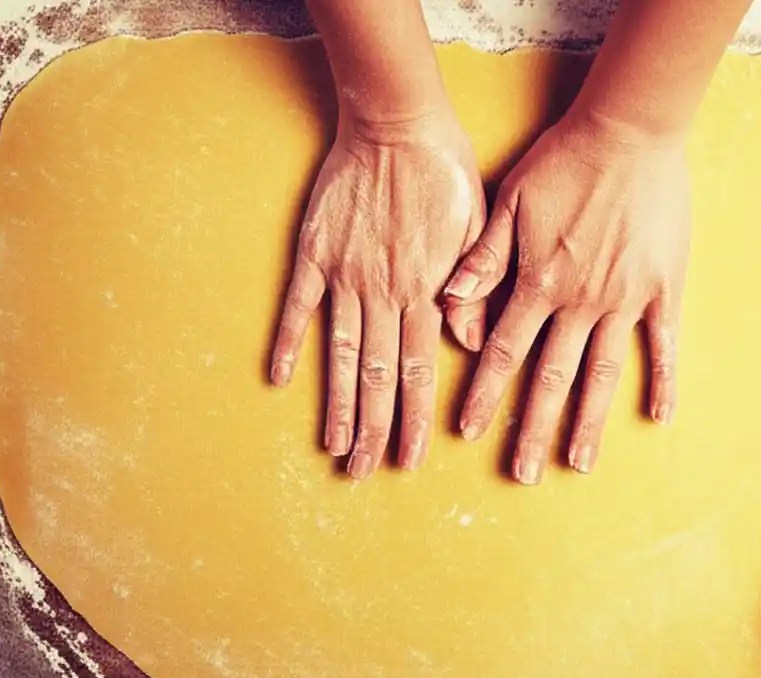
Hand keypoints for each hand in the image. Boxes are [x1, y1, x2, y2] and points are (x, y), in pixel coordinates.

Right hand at [271, 111, 483, 477]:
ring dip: (336, 402)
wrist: (398, 122)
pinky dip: (290, 342)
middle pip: (377, 374)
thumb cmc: (446, 171)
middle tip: (362, 471)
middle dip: (373, 428)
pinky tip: (281, 378)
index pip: (420, 370)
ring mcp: (346, 274)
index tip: (408, 459)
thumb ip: (474, 288)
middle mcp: (385, 290)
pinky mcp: (315, 252)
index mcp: (427, 289)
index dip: (414, 418)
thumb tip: (471, 341)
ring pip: (341, 352)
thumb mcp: (479, 228)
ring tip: (333, 445)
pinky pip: (299, 306)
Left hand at [443, 112, 689, 484]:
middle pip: (551, 378)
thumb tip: (449, 303)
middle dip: (533, 429)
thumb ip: (481, 258)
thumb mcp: (508, 202)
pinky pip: (662, 345)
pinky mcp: (662, 289)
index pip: (504, 352)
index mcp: (538, 282)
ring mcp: (624, 299)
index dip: (484, 393)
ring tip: (579, 463)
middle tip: (524, 474)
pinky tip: (660, 417)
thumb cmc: (564, 161)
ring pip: (601, 373)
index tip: (467, 432)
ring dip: (588, 422)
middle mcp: (579, 301)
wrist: (629, 132)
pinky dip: (662, 382)